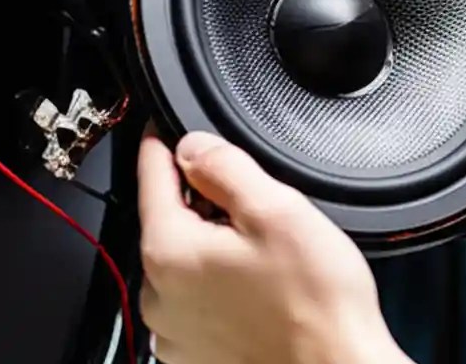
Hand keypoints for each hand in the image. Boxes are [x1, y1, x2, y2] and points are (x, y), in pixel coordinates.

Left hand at [137, 130, 411, 363]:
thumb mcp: (276, 208)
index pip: (150, 173)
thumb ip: (224, 165)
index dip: (165, 140)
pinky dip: (217, 284)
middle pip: (168, 218)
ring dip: (211, 244)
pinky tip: (258, 286)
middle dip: (202, 201)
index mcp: (169, 251)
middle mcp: (159, 295)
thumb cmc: (315, 303)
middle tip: (253, 204)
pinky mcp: (194, 352)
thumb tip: (192, 146)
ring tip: (263, 253)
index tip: (169, 124)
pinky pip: (195, 299)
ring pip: (183, 259)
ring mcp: (174, 329)